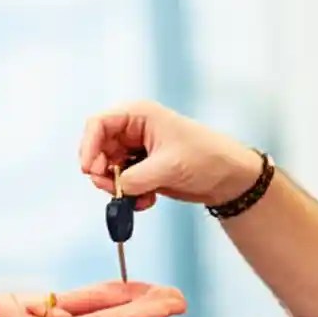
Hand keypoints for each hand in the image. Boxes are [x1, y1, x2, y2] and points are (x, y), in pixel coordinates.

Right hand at [78, 100, 260, 210]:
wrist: (229, 178)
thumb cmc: (205, 158)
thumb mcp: (168, 167)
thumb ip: (135, 178)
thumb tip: (115, 188)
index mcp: (139, 115)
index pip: (98, 124)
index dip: (88, 146)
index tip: (89, 170)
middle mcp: (133, 130)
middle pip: (98, 149)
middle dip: (102, 172)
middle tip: (112, 190)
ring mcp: (136, 151)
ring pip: (107, 169)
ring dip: (117, 188)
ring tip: (139, 198)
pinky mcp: (142, 170)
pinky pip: (121, 183)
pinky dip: (129, 195)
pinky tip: (147, 201)